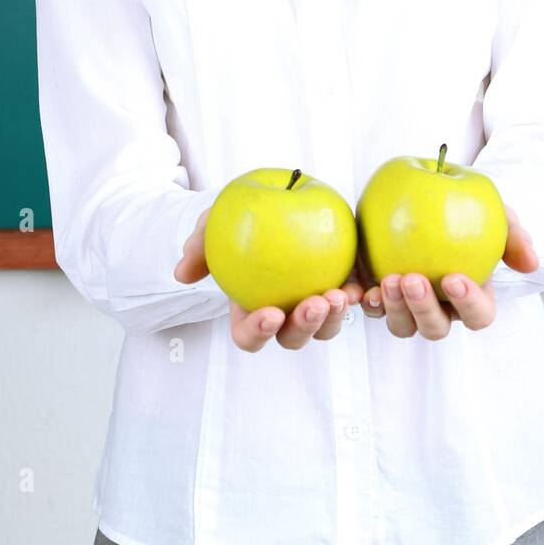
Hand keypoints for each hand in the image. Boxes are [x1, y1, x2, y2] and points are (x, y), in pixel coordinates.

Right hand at [173, 210, 366, 351]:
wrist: (272, 206)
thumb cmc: (237, 222)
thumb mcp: (214, 226)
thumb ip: (199, 246)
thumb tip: (182, 272)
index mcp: (249, 311)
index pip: (250, 335)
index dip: (259, 332)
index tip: (270, 313)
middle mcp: (282, 316)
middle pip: (293, 338)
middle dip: (304, 328)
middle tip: (314, 303)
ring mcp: (312, 306)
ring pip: (325, 327)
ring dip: (333, 318)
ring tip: (339, 294)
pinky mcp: (338, 289)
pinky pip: (349, 302)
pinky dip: (356, 299)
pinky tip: (361, 285)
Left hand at [360, 205, 538, 339]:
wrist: (427, 196)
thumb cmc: (468, 210)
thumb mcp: (496, 213)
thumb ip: (513, 234)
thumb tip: (530, 261)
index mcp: (472, 297)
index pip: (478, 315)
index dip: (468, 304)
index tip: (454, 278)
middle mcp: (439, 308)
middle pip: (434, 327)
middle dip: (423, 309)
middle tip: (412, 279)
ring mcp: (406, 305)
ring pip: (400, 325)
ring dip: (393, 308)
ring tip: (387, 279)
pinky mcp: (377, 292)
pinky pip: (368, 306)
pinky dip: (360, 301)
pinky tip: (353, 288)